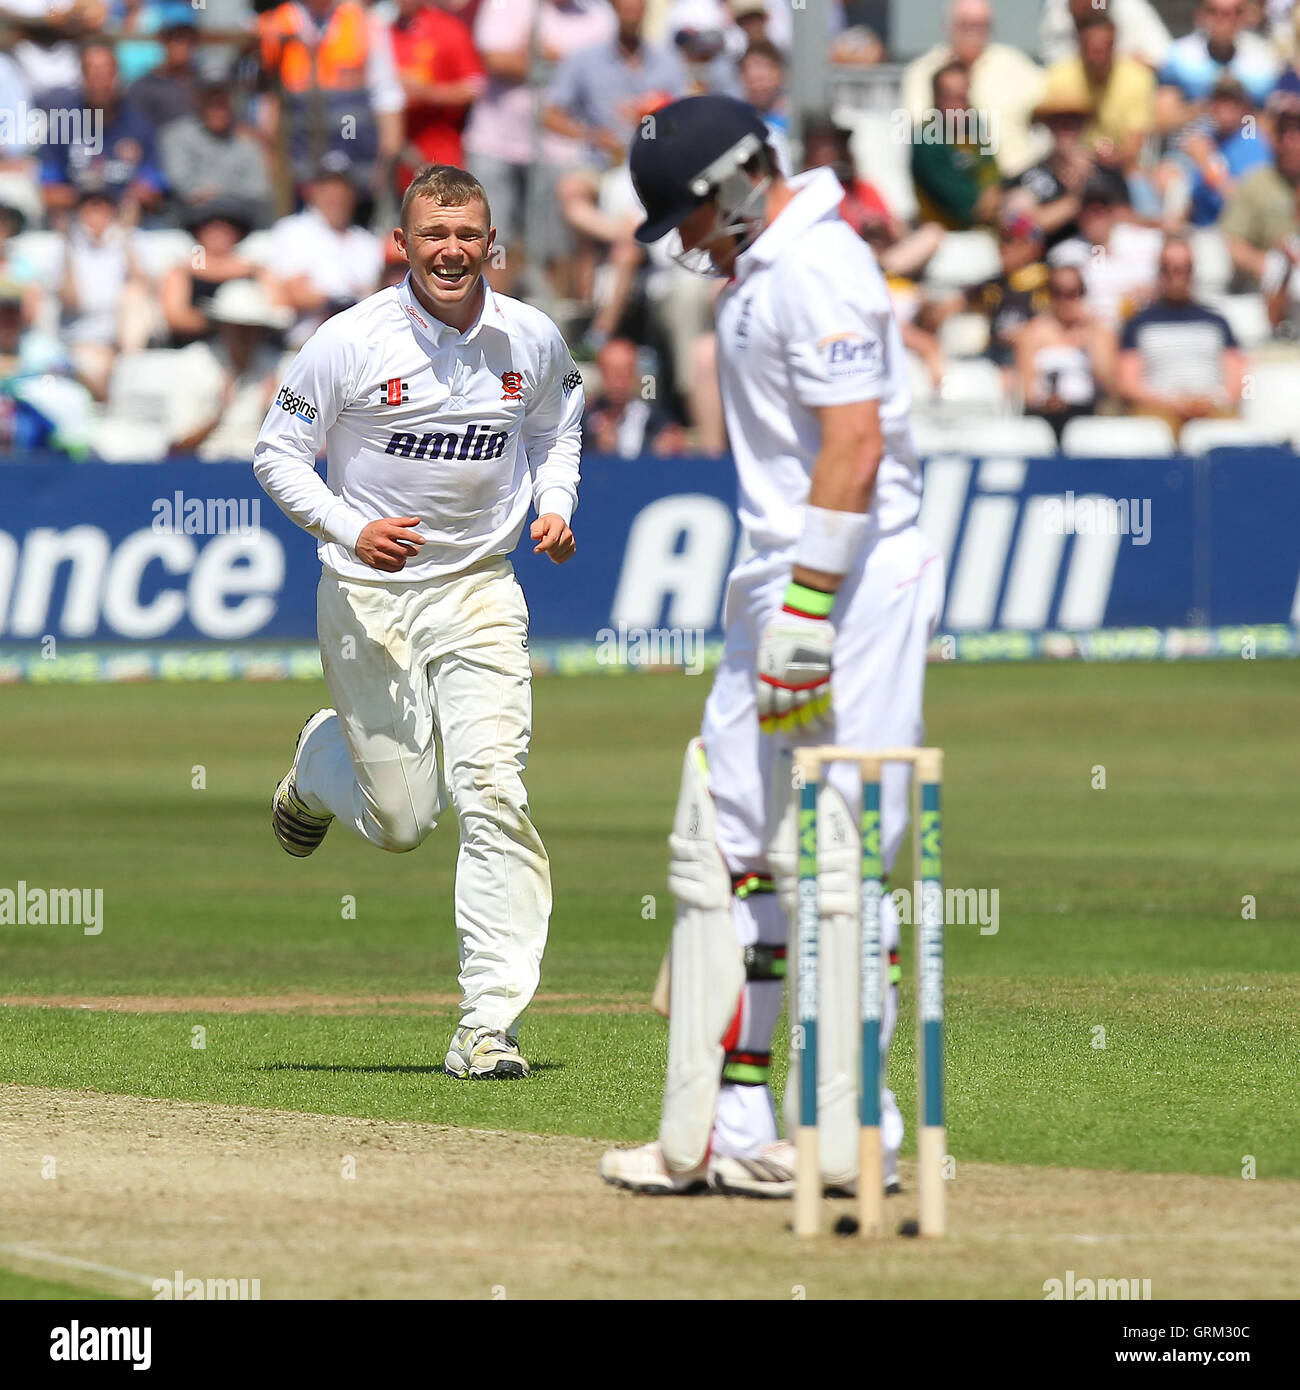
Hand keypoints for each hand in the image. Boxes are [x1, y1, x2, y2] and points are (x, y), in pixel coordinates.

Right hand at [356, 516, 424, 571]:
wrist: (355, 538)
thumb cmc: (374, 530)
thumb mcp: (388, 522)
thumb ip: (403, 522)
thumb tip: (417, 520)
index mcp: (385, 531)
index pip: (404, 534)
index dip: (415, 538)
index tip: (422, 541)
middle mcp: (382, 543)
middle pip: (404, 551)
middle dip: (413, 551)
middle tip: (414, 549)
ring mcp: (378, 554)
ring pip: (399, 561)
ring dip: (405, 558)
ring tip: (404, 554)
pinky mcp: (375, 563)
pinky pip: (392, 568)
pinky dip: (398, 566)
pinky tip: (398, 560)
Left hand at [531, 513, 574, 563]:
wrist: (556, 525)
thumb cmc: (545, 526)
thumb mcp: (537, 524)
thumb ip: (535, 530)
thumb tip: (535, 537)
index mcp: (559, 524)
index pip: (553, 539)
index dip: (543, 546)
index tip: (536, 550)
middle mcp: (568, 533)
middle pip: (554, 549)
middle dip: (545, 548)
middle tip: (544, 541)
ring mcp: (571, 542)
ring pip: (556, 556)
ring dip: (549, 553)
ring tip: (549, 544)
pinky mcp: (572, 550)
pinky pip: (560, 560)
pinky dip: (554, 558)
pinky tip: (553, 550)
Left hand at [757, 598, 834, 733]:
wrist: (803, 614)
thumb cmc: (782, 629)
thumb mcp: (766, 649)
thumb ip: (766, 669)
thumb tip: (765, 683)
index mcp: (768, 672)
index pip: (766, 701)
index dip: (767, 717)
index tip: (769, 728)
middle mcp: (785, 678)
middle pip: (786, 708)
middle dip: (788, 724)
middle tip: (791, 733)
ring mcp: (804, 677)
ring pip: (805, 708)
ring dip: (808, 723)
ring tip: (809, 732)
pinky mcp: (822, 673)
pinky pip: (823, 698)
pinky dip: (825, 712)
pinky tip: (826, 721)